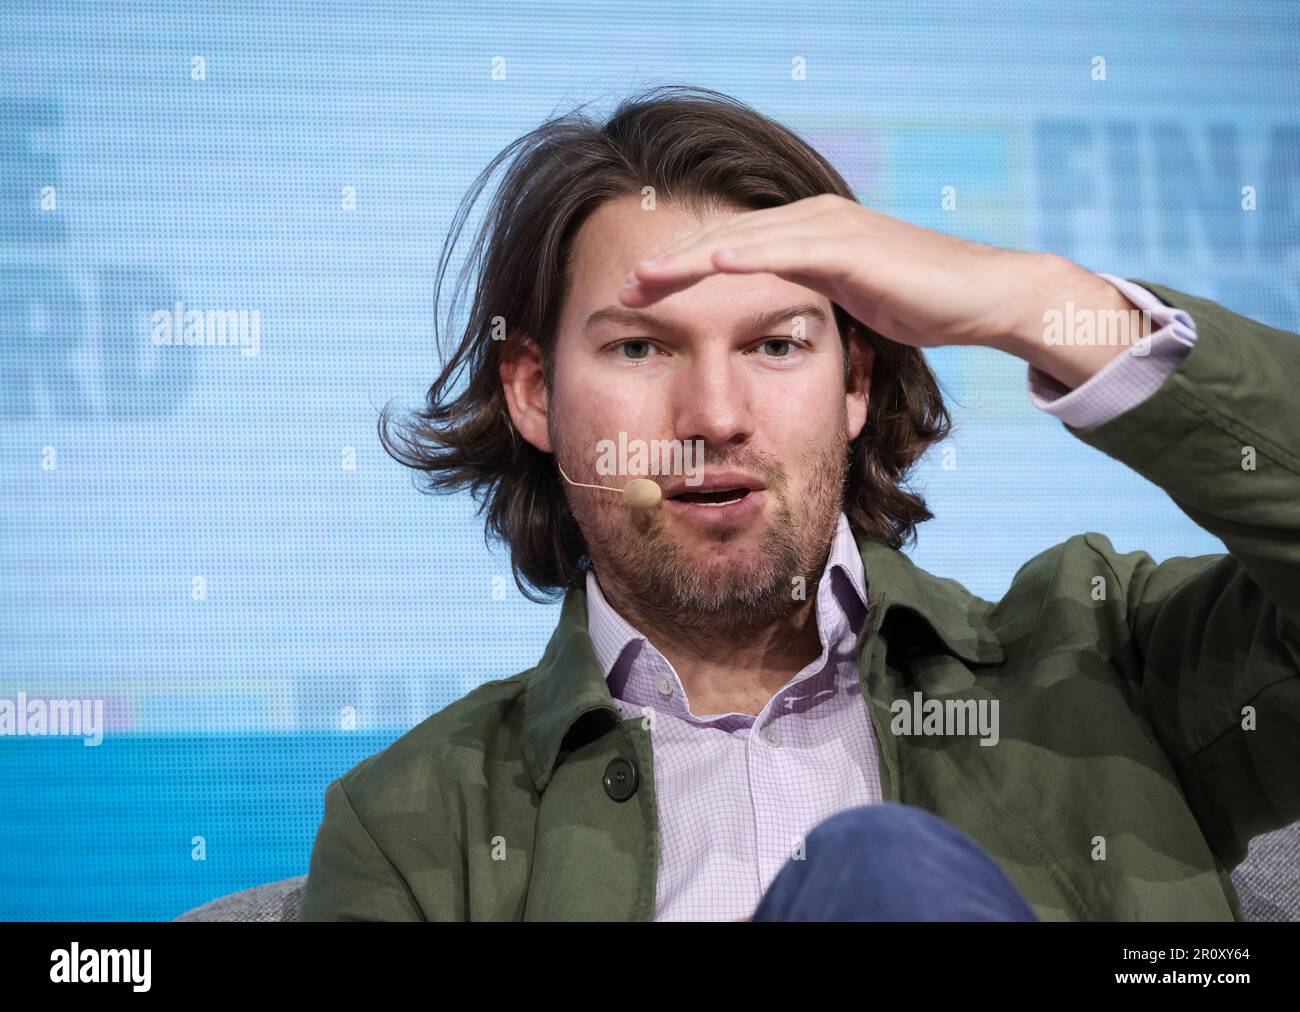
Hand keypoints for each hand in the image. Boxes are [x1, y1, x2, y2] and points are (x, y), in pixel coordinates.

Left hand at [620, 194, 1114, 363]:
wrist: (982, 298)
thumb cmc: (918, 304)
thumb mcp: (849, 300)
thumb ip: (811, 299)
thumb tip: (777, 326)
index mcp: (806, 233)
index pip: (729, 249)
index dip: (681, 269)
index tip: (639, 294)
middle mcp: (811, 220)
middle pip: (724, 239)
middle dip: (671, 264)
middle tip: (622, 287)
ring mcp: (831, 227)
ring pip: (745, 239)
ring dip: (692, 260)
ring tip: (647, 277)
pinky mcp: (853, 246)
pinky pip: (791, 250)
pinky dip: (750, 255)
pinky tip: (713, 265)